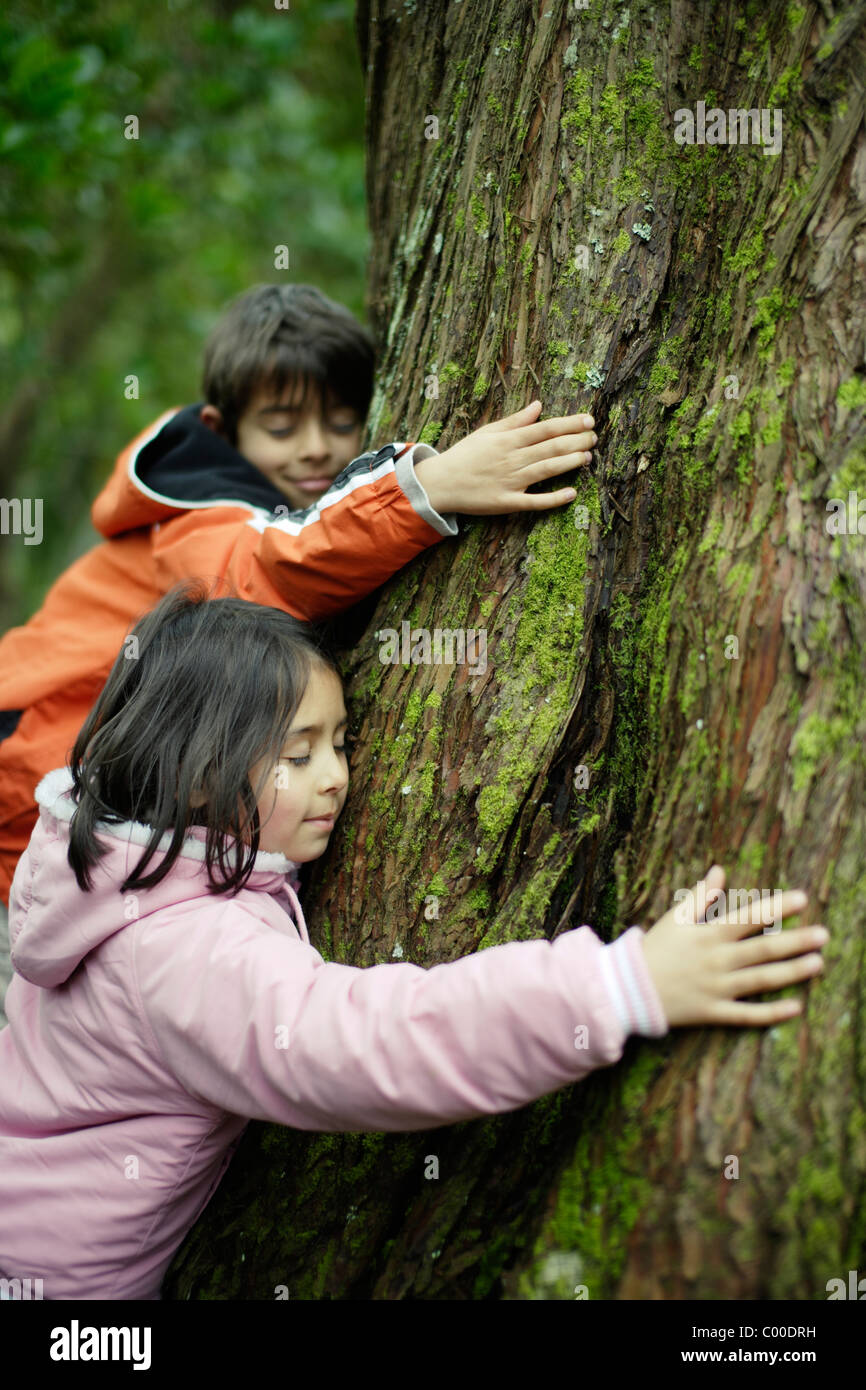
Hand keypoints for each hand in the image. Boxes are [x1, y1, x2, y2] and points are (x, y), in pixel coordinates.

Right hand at [413, 399, 595, 514]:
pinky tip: (572, 493)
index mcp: (508, 440)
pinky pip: (535, 502)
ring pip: (547, 470)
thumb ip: (515, 420)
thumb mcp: (487, 432)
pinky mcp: (507, 503)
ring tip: (588, 457)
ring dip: (570, 463)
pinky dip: (554, 499)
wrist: (441, 483)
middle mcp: (512, 459)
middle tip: (595, 437)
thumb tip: (538, 406)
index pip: (545, 429)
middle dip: (576, 441)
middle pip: (551, 448)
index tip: (588, 420)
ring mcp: (511, 482)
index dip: (569, 424)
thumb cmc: (465, 455)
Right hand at [640, 864, 828, 1027]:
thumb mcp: (674, 918)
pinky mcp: (713, 1012)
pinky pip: (746, 1015)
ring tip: (818, 963)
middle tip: (824, 934)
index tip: (803, 899)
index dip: (777, 907)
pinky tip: (796, 1007)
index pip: (749, 918)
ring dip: (791, 972)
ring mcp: (717, 988)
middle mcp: (717, 961)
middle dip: (796, 941)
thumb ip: (701, 896)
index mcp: (709, 935)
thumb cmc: (654, 948)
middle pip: (763, 950)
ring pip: (761, 980)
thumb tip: (720, 870)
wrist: (628, 988)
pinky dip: (771, 1014)